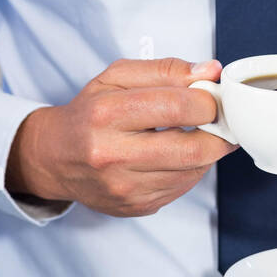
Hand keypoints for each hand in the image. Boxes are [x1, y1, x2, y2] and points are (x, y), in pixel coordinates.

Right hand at [6, 57, 236, 215]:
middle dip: (219, 131)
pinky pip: (182, 187)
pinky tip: (179, 153)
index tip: (213, 95)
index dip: (207, 100)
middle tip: (221, 118)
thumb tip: (210, 70)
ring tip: (200, 132)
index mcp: (106, 114)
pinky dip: (192, 168)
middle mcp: (112, 155)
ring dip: (208, 150)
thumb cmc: (89, 112)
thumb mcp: (117, 77)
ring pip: (192, 171)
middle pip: (192, 148)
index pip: (176, 107)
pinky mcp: (135, 207)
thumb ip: (165, 70)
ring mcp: (124, 187)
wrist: (55, 157)